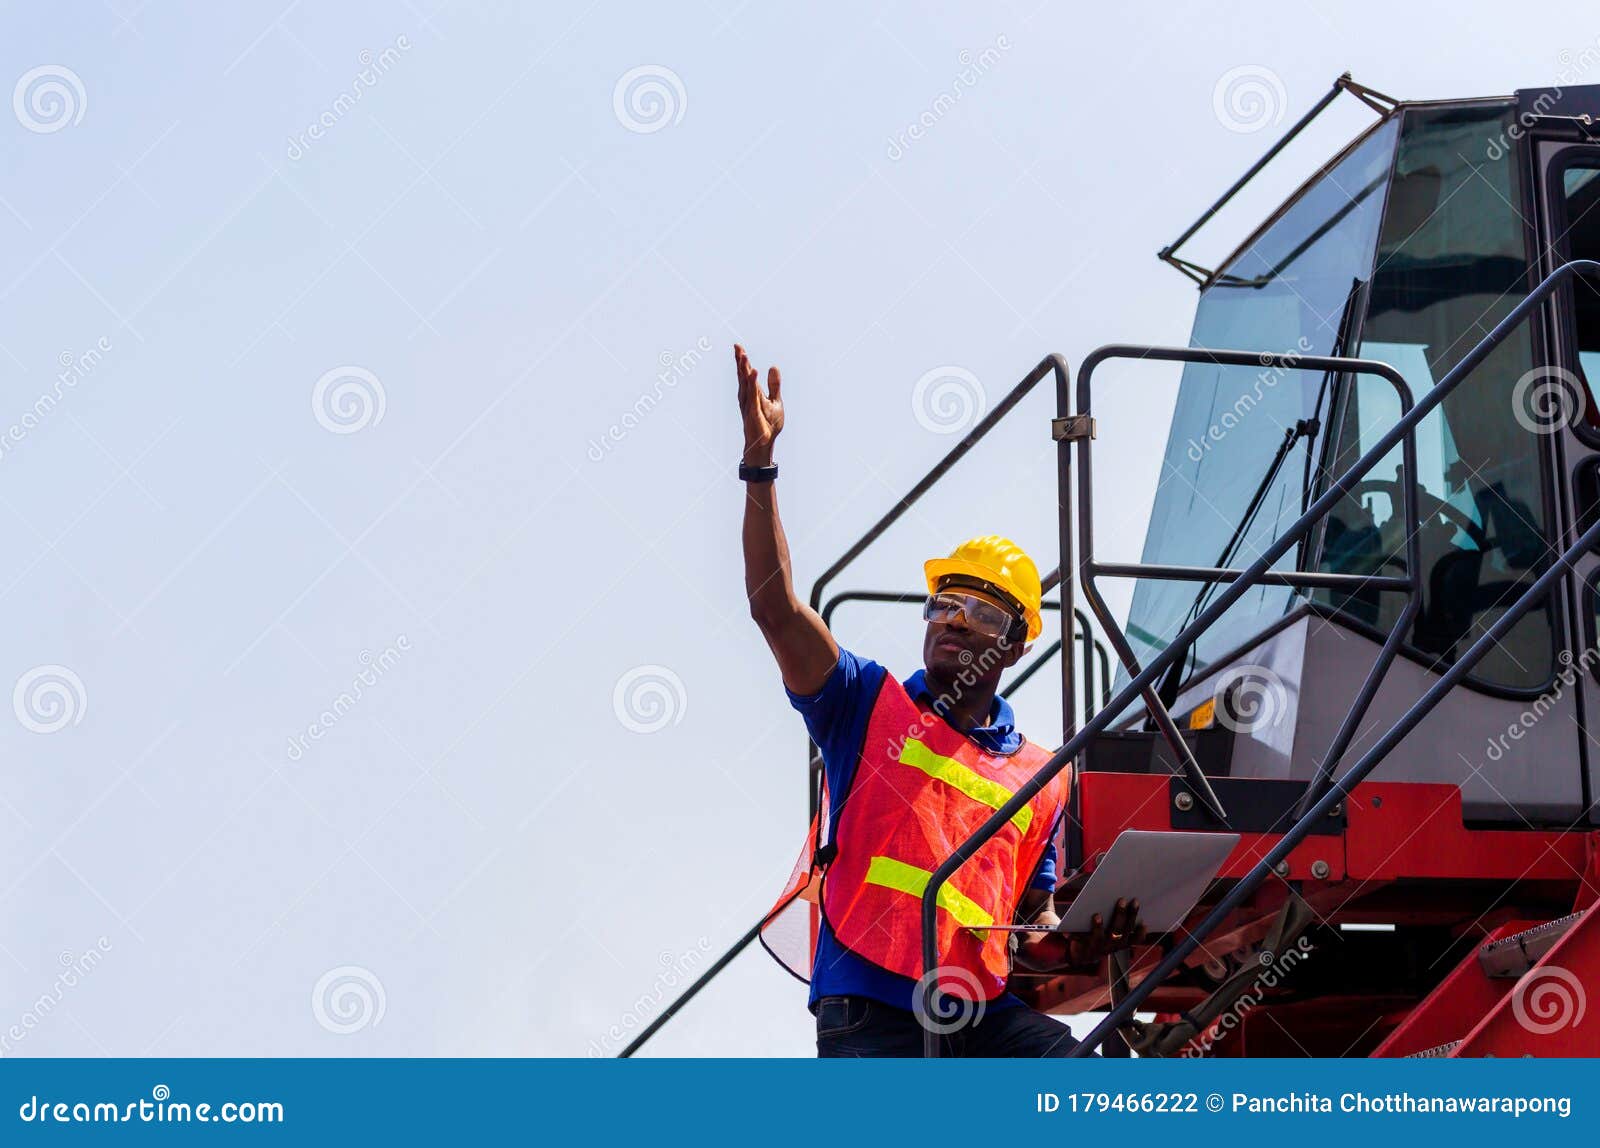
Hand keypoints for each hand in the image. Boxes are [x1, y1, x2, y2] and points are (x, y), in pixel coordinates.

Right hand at [735, 344, 782, 464]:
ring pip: (746, 384)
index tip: (738, 347)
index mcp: (752, 393)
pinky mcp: (753, 413)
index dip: (742, 361)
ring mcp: (749, 405)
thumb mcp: (775, 401)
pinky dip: (753, 384)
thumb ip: (774, 385)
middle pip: (742, 377)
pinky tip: (753, 373)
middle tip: (737, 347)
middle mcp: (747, 398)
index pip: (746, 374)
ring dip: (744, 370)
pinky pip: (753, 395)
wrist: (766, 444)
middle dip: (740, 362)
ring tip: (743, 356)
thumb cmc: (769, 424)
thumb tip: (773, 366)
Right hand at [1014, 898, 1145, 972]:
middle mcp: (1090, 954)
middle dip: (1117, 918)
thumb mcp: (1039, 921)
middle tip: (1120, 899)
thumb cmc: (1043, 933)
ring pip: (1120, 939)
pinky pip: (1128, 943)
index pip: (1086, 942)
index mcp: (1073, 949)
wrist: (1047, 952)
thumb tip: (1038, 877)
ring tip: (1131, 901)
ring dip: (1127, 920)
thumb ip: (1040, 900)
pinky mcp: (1110, 948)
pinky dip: (1137, 934)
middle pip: (1108, 938)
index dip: (1094, 931)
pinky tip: (1143, 921)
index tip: (1096, 916)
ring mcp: (1102, 952)